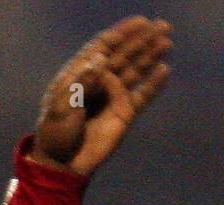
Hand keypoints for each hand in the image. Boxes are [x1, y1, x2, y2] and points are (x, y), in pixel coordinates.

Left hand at [31, 16, 171, 177]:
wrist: (63, 163)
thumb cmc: (56, 133)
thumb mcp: (63, 105)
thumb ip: (82, 81)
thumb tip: (101, 57)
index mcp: (80, 74)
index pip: (103, 47)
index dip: (122, 33)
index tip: (140, 22)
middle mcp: (98, 82)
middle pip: (123, 55)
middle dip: (142, 40)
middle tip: (163, 25)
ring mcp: (112, 97)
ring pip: (134, 71)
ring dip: (150, 56)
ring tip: (166, 41)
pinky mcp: (123, 114)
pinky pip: (142, 96)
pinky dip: (153, 85)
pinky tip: (164, 71)